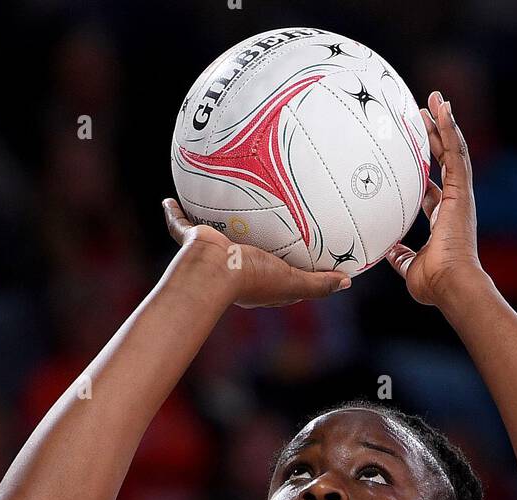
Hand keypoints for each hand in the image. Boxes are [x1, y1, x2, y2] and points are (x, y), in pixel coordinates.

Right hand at [162, 198, 351, 307]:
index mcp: (254, 279)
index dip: (284, 265)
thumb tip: (346, 282)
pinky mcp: (192, 239)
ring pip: (211, 233)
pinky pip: (179, 222)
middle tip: (261, 220)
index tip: (297, 251)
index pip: (273, 272)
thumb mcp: (292, 281)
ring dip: (211, 219)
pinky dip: (173, 212)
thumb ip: (318, 283)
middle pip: (243, 249)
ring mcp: (210, 253)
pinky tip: (169, 198)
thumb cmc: (252, 277)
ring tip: (217, 199)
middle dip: (250, 237)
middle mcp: (232, 266)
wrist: (213, 271)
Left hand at [385, 93, 482, 306]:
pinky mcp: (462, 190)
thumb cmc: (435, 282)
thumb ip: (400, 256)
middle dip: (434, 137)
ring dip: (444, 124)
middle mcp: (453, 204)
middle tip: (423, 114)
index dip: (424, 168)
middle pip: (443, 162)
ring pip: (452, 151)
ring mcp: (459, 195)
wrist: (451, 284)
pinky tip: (443, 109)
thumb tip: (388, 250)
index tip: (414, 151)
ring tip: (436, 100)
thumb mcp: (409, 267)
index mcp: (442, 220)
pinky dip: (450, 130)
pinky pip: (455, 153)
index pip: (432, 187)